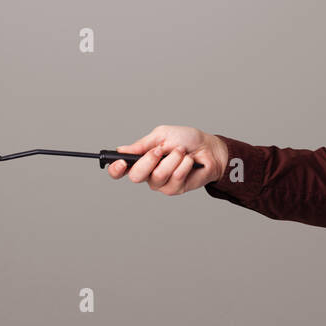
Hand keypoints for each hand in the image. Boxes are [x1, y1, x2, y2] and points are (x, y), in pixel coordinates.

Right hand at [106, 125, 228, 195]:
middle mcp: (148, 173)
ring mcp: (161, 183)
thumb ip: (142, 144)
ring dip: (172, 159)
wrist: (209, 148)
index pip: (120, 170)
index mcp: (141, 159)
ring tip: (181, 152)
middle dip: (149, 161)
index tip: (121, 162)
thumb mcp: (162, 135)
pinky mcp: (175, 189)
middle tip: (160, 150)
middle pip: (136, 176)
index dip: (116, 169)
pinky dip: (183, 165)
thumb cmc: (186, 140)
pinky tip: (189, 161)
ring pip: (157, 176)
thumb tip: (122, 149)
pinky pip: (175, 178)